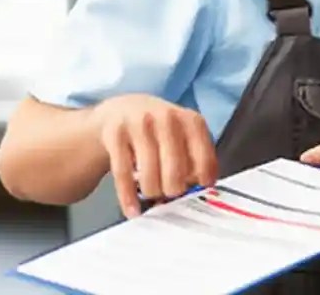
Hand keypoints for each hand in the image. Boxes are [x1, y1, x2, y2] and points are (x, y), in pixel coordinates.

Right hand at [93, 94, 217, 217]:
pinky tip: (133, 210)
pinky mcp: (116, 134)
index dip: (201, 180)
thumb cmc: (160, 130)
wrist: (122, 109)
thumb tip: (200, 189)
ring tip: (152, 192)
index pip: (204, 160)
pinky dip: (128, 198)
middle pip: (175, 172)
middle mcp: (166, 119)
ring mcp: (140, 125)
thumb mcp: (184, 135)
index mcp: (191, 121)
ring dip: (151, 192)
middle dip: (173, 190)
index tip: (197, 189)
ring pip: (149, 175)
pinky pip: (123, 174)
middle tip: (170, 191)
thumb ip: (196, 159)